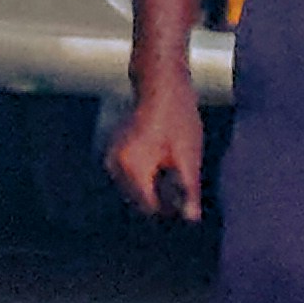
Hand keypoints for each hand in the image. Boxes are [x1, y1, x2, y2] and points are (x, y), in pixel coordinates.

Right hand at [109, 74, 204, 220]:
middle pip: (139, 200)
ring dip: (153, 187)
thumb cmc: (177, 115)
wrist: (161, 83)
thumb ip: (188, 190)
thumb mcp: (188, 156)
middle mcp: (115, 166)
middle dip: (161, 199)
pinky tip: (163, 161)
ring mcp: (112, 157)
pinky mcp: (116, 149)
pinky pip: (131, 174)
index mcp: (132, 170)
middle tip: (183, 188)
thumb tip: (191, 219)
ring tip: (173, 169)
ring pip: (134, 188)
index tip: (185, 206)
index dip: (169, 211)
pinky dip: (147, 174)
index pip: (149, 208)